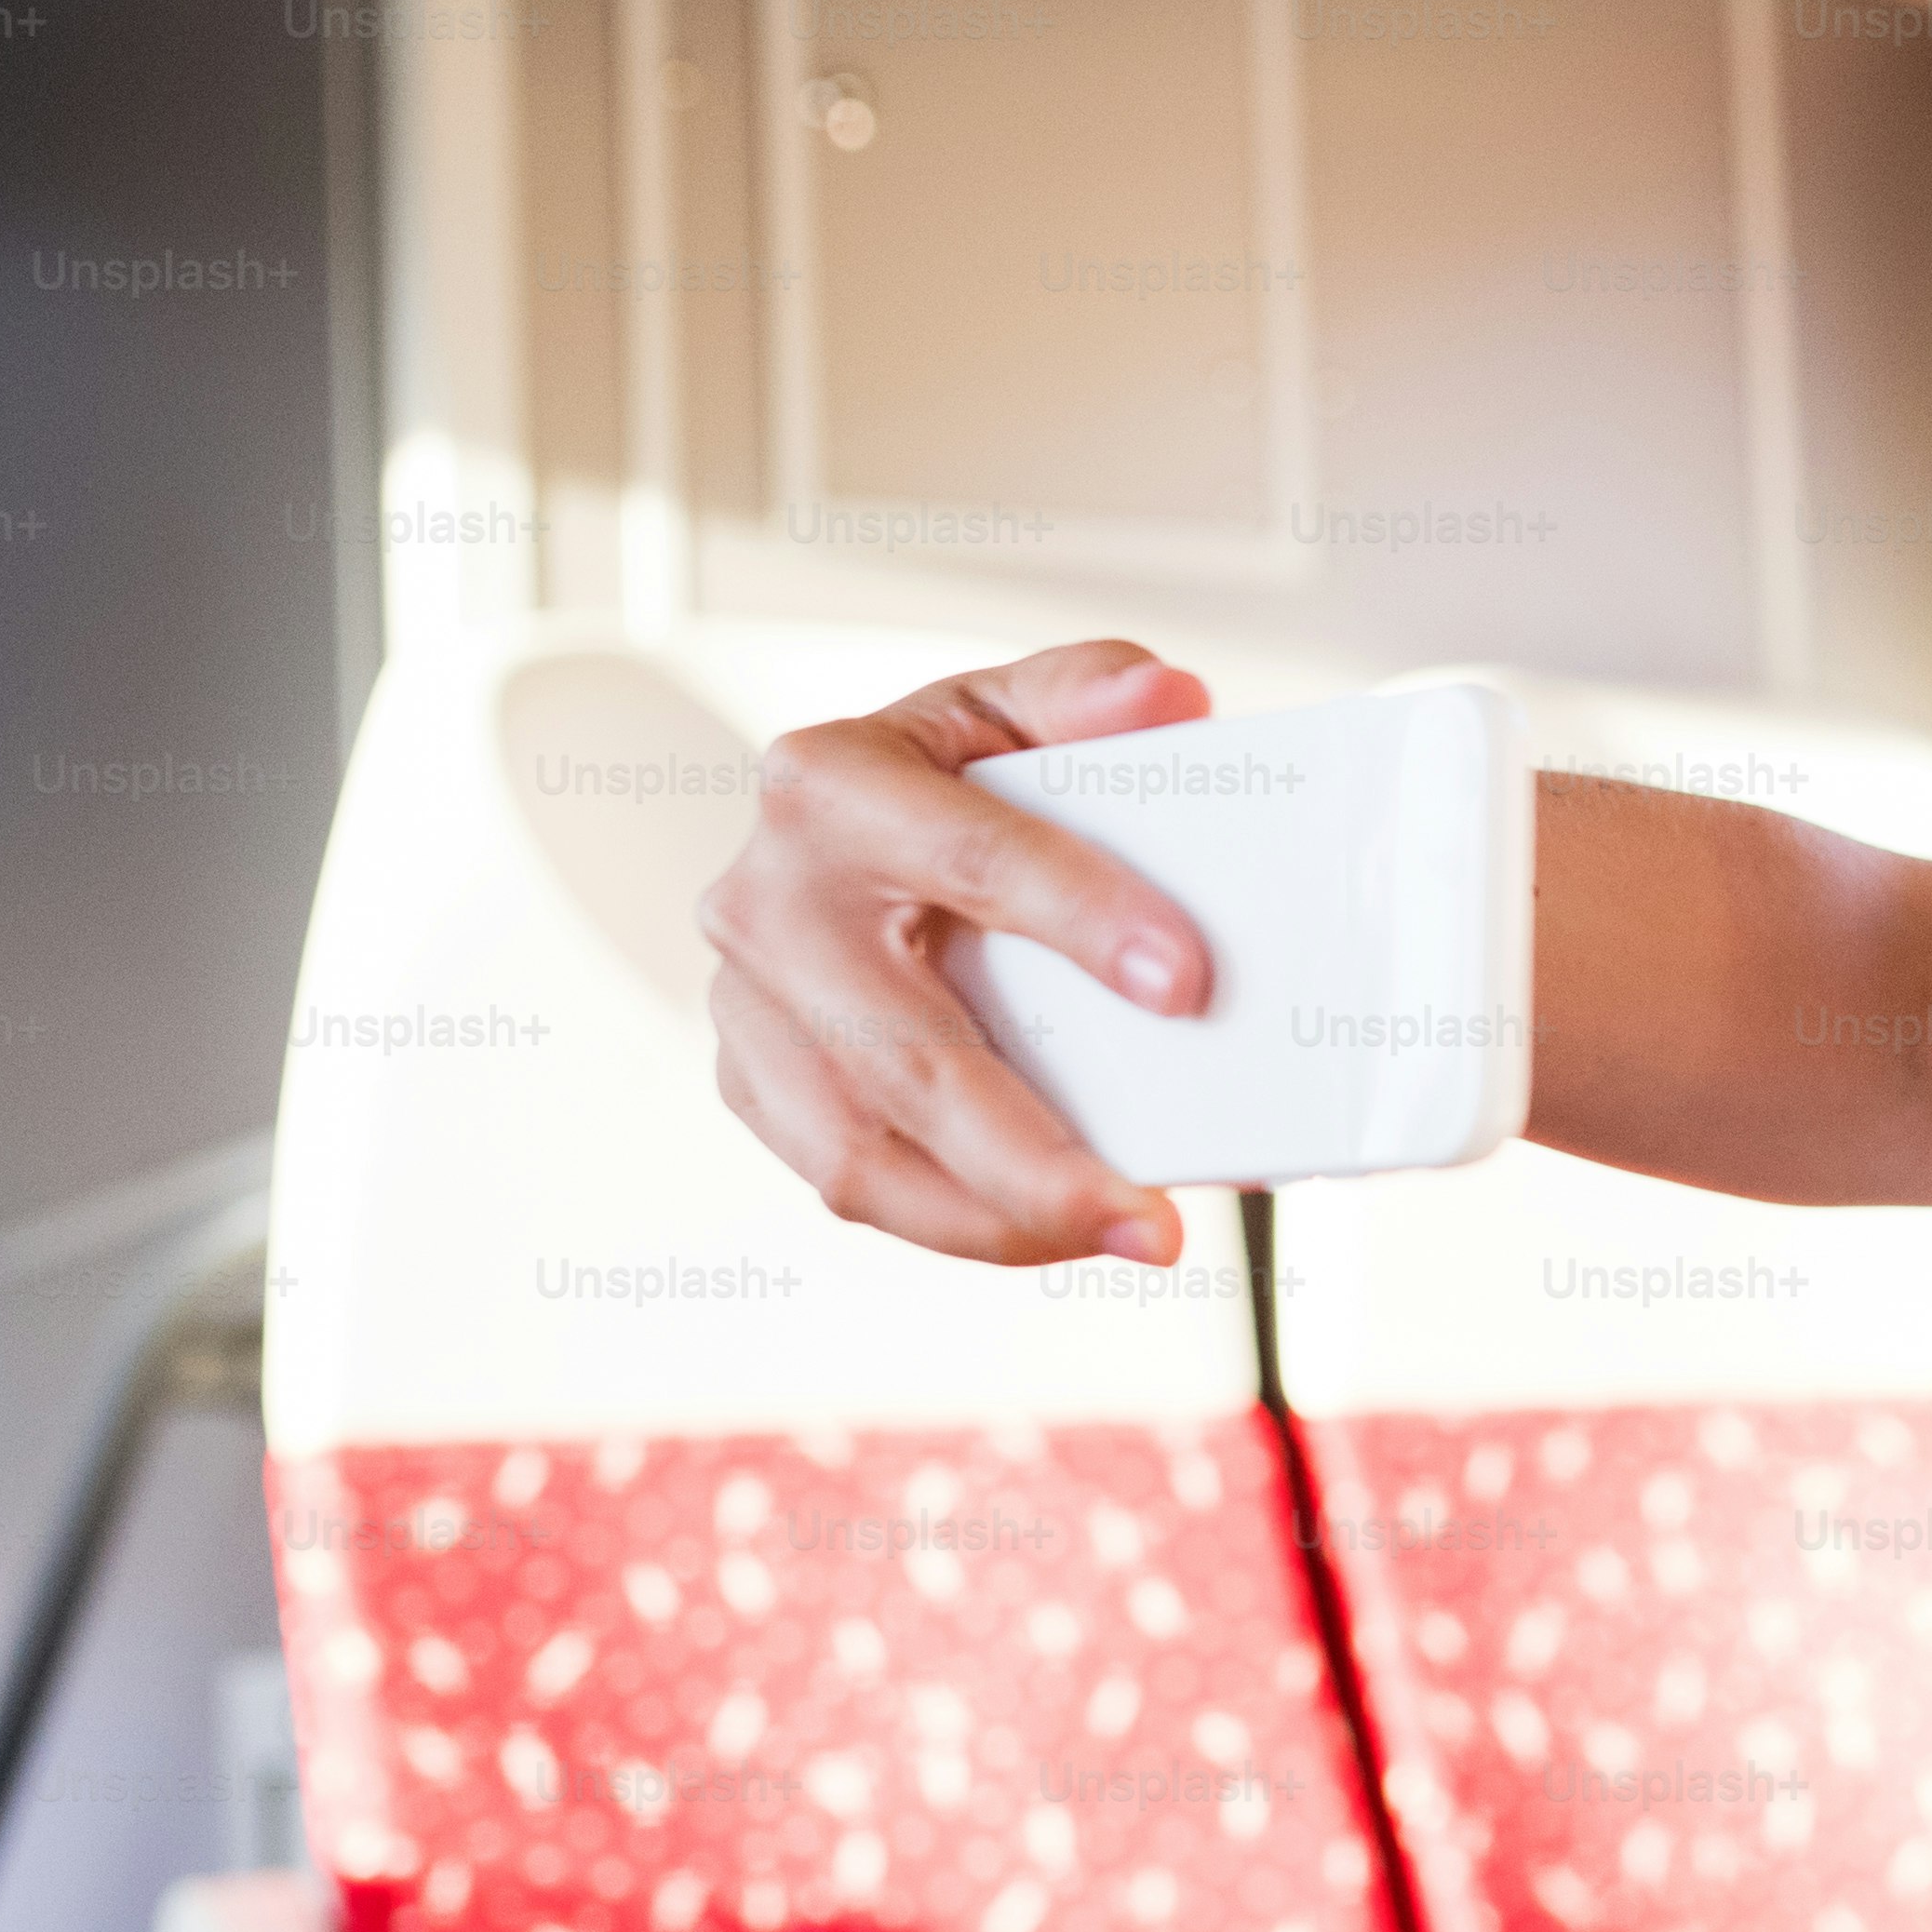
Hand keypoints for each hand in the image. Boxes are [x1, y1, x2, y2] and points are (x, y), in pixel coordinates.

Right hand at [701, 641, 1215, 1265]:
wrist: (830, 829)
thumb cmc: (944, 775)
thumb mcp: (1009, 708)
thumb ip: (1090, 691)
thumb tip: (1172, 700)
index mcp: (830, 785)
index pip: (970, 854)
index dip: (1079, 914)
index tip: (1186, 987)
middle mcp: (764, 899)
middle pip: (905, 1054)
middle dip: (1036, 1153)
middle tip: (1155, 1219)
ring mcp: (745, 1005)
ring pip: (859, 1151)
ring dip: (999, 1218)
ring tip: (1126, 1240)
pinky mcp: (750, 1081)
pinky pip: (849, 1183)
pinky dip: (958, 1224)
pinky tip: (1055, 1234)